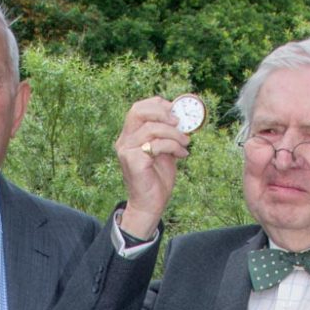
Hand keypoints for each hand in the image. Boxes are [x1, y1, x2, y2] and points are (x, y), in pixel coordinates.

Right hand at [115, 98, 191, 237]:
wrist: (150, 204)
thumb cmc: (157, 178)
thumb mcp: (164, 149)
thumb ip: (166, 133)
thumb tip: (181, 117)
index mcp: (129, 135)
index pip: (138, 108)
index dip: (158, 105)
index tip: (175, 111)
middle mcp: (124, 141)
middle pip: (138, 111)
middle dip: (162, 113)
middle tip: (179, 122)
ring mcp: (126, 151)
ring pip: (152, 128)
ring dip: (174, 134)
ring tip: (186, 143)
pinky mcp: (133, 161)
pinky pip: (156, 145)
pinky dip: (173, 147)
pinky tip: (182, 154)